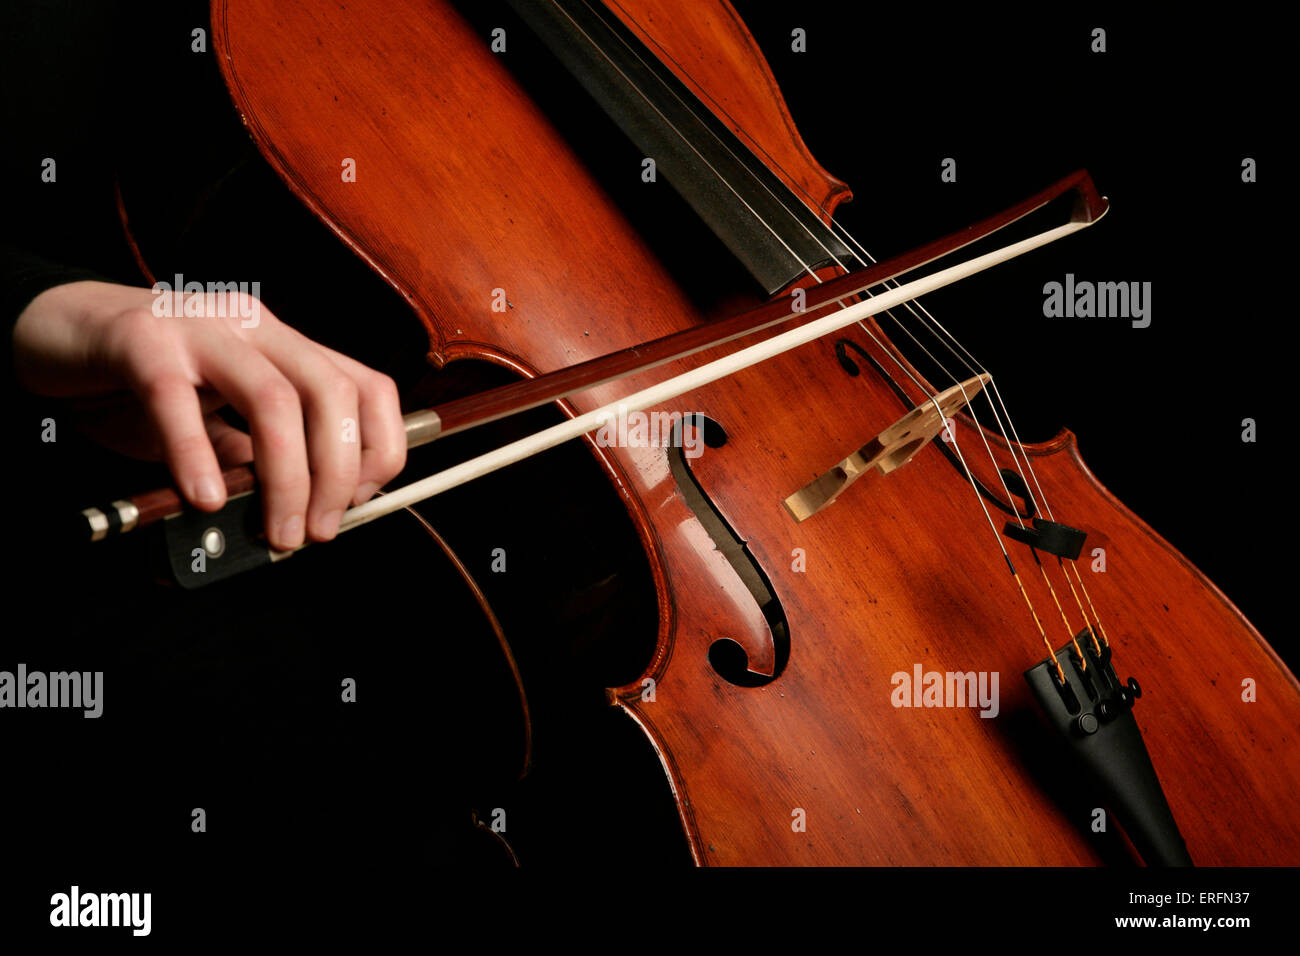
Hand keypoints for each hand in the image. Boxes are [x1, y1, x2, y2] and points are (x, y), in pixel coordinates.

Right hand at [13, 280, 405, 549]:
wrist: (56, 331)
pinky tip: (205, 497)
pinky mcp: (141, 340)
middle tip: (319, 531)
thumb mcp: (217, 422)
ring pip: (273, 399)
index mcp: (286, 345)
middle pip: (332, 394)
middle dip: (338, 474)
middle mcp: (257, 328)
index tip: (360, 503)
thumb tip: (297, 515)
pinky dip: (197, 456)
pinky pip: (176, 401)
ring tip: (276, 531)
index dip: (379, 450)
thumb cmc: (143, 382)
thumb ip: (255, 458)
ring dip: (286, 478)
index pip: (368, 388)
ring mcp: (202, 328)